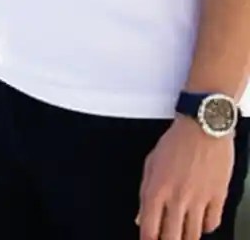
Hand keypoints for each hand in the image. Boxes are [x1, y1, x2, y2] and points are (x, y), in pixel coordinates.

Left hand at [137, 117, 234, 239]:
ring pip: (193, 234)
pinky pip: (212, 223)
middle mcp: (177, 198)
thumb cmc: (174, 143)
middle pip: (172, 237)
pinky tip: (200, 224)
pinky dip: (206, 227)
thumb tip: (140, 218)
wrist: (203, 129)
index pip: (149, 228)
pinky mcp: (218, 197)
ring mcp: (199, 199)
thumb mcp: (150, 165)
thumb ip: (145, 193)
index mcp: (156, 190)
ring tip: (182, 236)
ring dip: (186, 238)